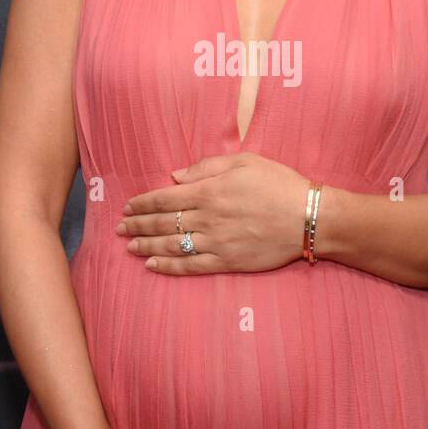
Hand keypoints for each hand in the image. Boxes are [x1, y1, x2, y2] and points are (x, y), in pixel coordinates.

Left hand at [117, 152, 307, 273]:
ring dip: (146, 246)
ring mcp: (216, 243)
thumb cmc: (279, 183)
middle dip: (137, 225)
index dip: (142, 203)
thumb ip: (207, 166)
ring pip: (171, 246)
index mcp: (209, 190)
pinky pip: (191, 267)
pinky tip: (152, 266)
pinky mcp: (227, 262)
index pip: (165, 198)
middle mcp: (207, 218)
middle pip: (163, 223)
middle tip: (119, 227)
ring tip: (129, 246)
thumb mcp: (244, 161)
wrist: (308, 217)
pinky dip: (168, 267)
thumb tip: (175, 175)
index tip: (127, 206)